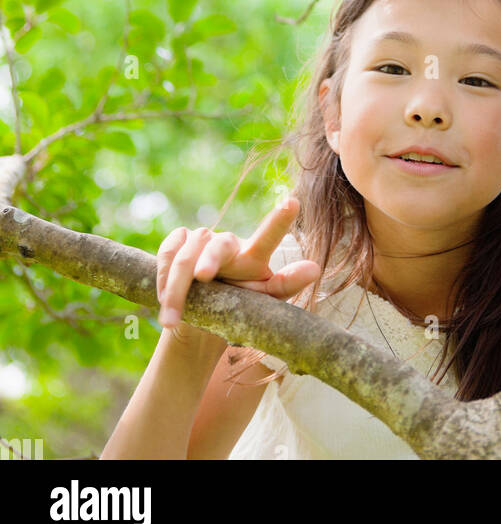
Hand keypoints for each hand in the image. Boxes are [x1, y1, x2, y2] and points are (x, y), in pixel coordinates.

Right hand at [155, 196, 319, 330]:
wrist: (201, 318)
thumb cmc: (237, 308)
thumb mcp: (261, 303)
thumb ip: (285, 285)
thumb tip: (315, 268)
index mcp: (253, 257)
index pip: (269, 238)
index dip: (279, 221)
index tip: (294, 203)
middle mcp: (228, 242)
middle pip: (219, 246)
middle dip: (210, 259)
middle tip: (203, 276)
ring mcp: (202, 239)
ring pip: (186, 256)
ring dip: (176, 290)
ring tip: (171, 320)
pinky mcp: (177, 242)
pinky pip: (167, 254)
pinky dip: (162, 279)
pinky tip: (163, 301)